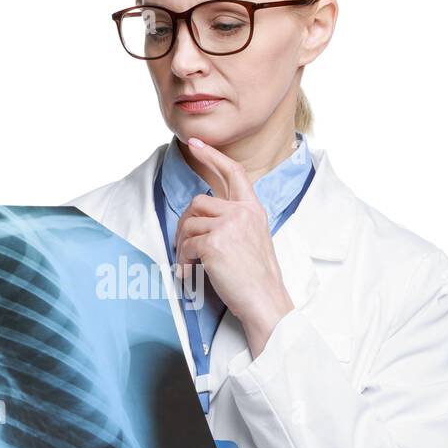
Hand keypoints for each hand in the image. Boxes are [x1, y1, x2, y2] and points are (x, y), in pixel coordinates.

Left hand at [174, 136, 294, 355]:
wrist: (265, 303)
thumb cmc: (257, 279)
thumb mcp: (253, 240)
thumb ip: (234, 222)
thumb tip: (200, 219)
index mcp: (253, 210)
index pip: (233, 172)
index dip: (213, 155)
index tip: (196, 143)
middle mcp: (242, 212)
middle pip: (198, 201)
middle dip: (185, 223)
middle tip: (183, 247)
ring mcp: (229, 225)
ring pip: (188, 225)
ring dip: (182, 247)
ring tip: (189, 265)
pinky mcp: (214, 243)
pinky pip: (185, 246)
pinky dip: (183, 262)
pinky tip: (190, 275)